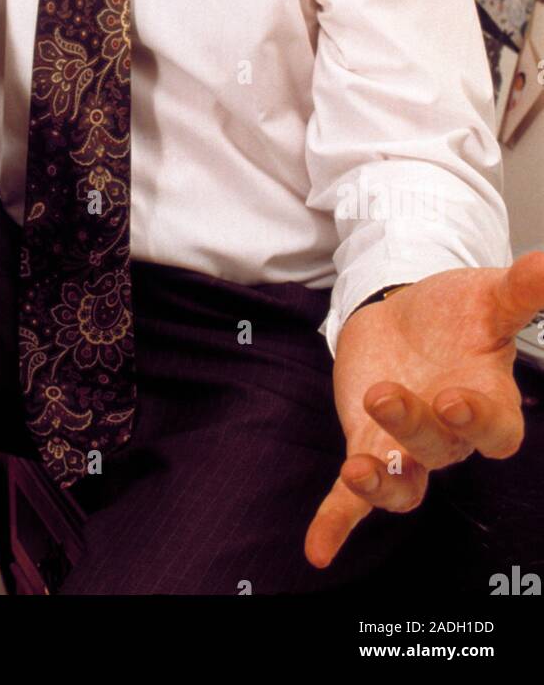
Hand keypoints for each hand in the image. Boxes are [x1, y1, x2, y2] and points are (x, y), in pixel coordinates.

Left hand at [305, 252, 543, 568]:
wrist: (404, 315)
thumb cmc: (455, 315)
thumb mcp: (486, 296)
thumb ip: (521, 290)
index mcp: (487, 400)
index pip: (497, 430)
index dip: (479, 423)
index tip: (456, 400)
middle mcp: (449, 434)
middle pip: (442, 449)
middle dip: (416, 428)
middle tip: (390, 399)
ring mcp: (406, 445)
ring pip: (403, 481)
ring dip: (381, 481)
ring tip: (357, 467)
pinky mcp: (366, 445)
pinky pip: (354, 499)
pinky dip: (337, 520)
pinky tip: (318, 549)